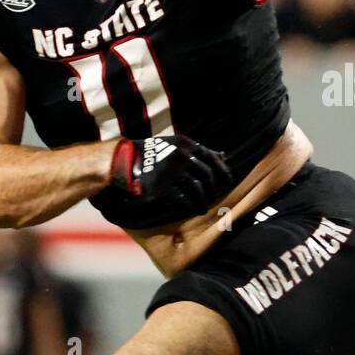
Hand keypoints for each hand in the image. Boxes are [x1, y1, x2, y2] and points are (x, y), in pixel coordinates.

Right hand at [110, 134, 233, 221]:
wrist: (125, 161)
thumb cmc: (153, 153)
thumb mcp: (175, 145)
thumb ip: (198, 150)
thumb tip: (223, 156)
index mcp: (186, 144)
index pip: (212, 158)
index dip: (223, 171)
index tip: (229, 181)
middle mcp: (182, 157)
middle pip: (207, 176)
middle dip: (213, 189)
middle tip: (213, 197)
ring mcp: (173, 172)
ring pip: (198, 189)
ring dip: (203, 201)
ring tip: (204, 208)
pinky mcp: (164, 188)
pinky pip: (184, 200)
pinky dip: (191, 206)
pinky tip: (193, 210)